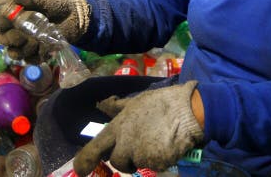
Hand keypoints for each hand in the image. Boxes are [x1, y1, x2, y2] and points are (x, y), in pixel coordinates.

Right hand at [0, 0, 90, 60]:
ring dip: (26, 47)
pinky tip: (46, 47)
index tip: (10, 20)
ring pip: (15, 52)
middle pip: (2, 39)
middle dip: (14, 37)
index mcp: (13, 13)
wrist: (77, 14)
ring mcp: (26, 43)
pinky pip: (30, 60)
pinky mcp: (37, 53)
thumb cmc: (58, 2)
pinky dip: (37, 56)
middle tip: (27, 32)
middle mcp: (16, 29)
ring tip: (39, 39)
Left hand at [74, 81, 203, 174]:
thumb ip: (117, 107)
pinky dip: (157, 159)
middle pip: (116, 161)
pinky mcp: (156, 164)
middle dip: (125, 157)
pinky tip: (166, 146)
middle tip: (138, 146)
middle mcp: (126, 143)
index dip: (85, 161)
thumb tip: (102, 104)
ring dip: (142, 157)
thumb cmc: (162, 103)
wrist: (189, 110)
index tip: (81, 170)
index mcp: (119, 127)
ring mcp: (141, 155)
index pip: (96, 147)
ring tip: (156, 141)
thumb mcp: (136, 101)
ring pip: (136, 164)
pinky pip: (153, 166)